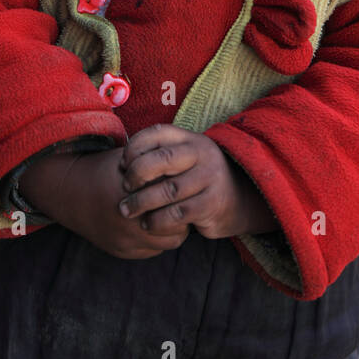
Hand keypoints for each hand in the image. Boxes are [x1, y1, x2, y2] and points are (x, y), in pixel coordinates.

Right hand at [55, 146, 190, 259]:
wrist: (70, 193)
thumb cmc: (105, 171)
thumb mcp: (130, 160)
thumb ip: (156, 165)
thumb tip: (187, 167)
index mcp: (135, 194)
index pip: (177, 202)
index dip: (183, 195)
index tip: (185, 188)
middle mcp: (130, 220)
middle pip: (176, 226)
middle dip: (180, 214)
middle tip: (181, 204)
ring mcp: (125, 239)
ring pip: (168, 242)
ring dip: (171, 230)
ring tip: (168, 215)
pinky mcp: (121, 251)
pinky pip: (152, 251)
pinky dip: (156, 240)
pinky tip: (152, 225)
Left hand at [118, 125, 274, 239]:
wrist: (237, 198)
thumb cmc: (197, 178)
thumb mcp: (183, 160)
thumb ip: (158, 156)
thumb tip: (121, 165)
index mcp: (190, 139)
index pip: (157, 133)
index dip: (134, 148)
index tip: (122, 165)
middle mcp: (202, 154)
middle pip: (162, 159)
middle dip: (136, 175)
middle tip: (125, 189)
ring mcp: (210, 178)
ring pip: (168, 190)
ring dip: (142, 203)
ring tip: (128, 211)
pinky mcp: (212, 204)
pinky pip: (178, 214)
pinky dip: (158, 221)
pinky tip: (148, 224)